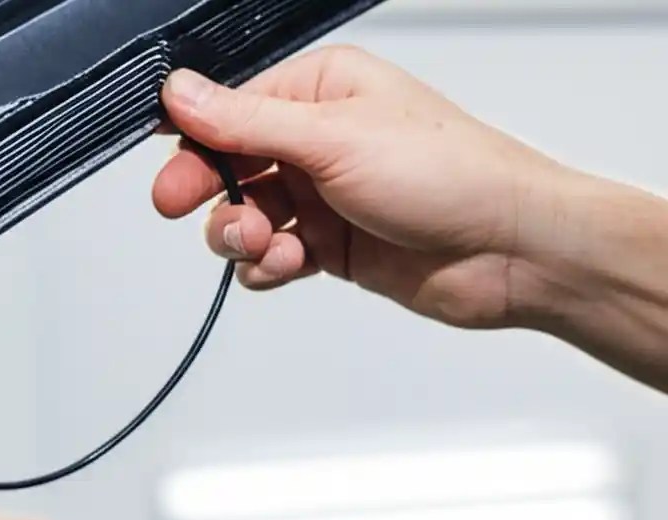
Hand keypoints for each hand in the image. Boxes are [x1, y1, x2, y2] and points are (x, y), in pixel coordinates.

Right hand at [154, 45, 574, 329]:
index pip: (229, 111)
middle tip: (184, 210)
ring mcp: (322, 195)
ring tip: (269, 244)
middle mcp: (318, 139)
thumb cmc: (450, 175)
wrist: (511, 251)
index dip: (194, 145)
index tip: (172, 176)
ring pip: (244, 216)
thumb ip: (247, 122)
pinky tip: (290, 264)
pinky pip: (271, 256)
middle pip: (228, 166)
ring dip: (243, 235)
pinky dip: (269, 266)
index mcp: (321, 90)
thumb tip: (181, 93)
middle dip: (211, 194)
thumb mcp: (334, 138)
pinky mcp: (330, 244)